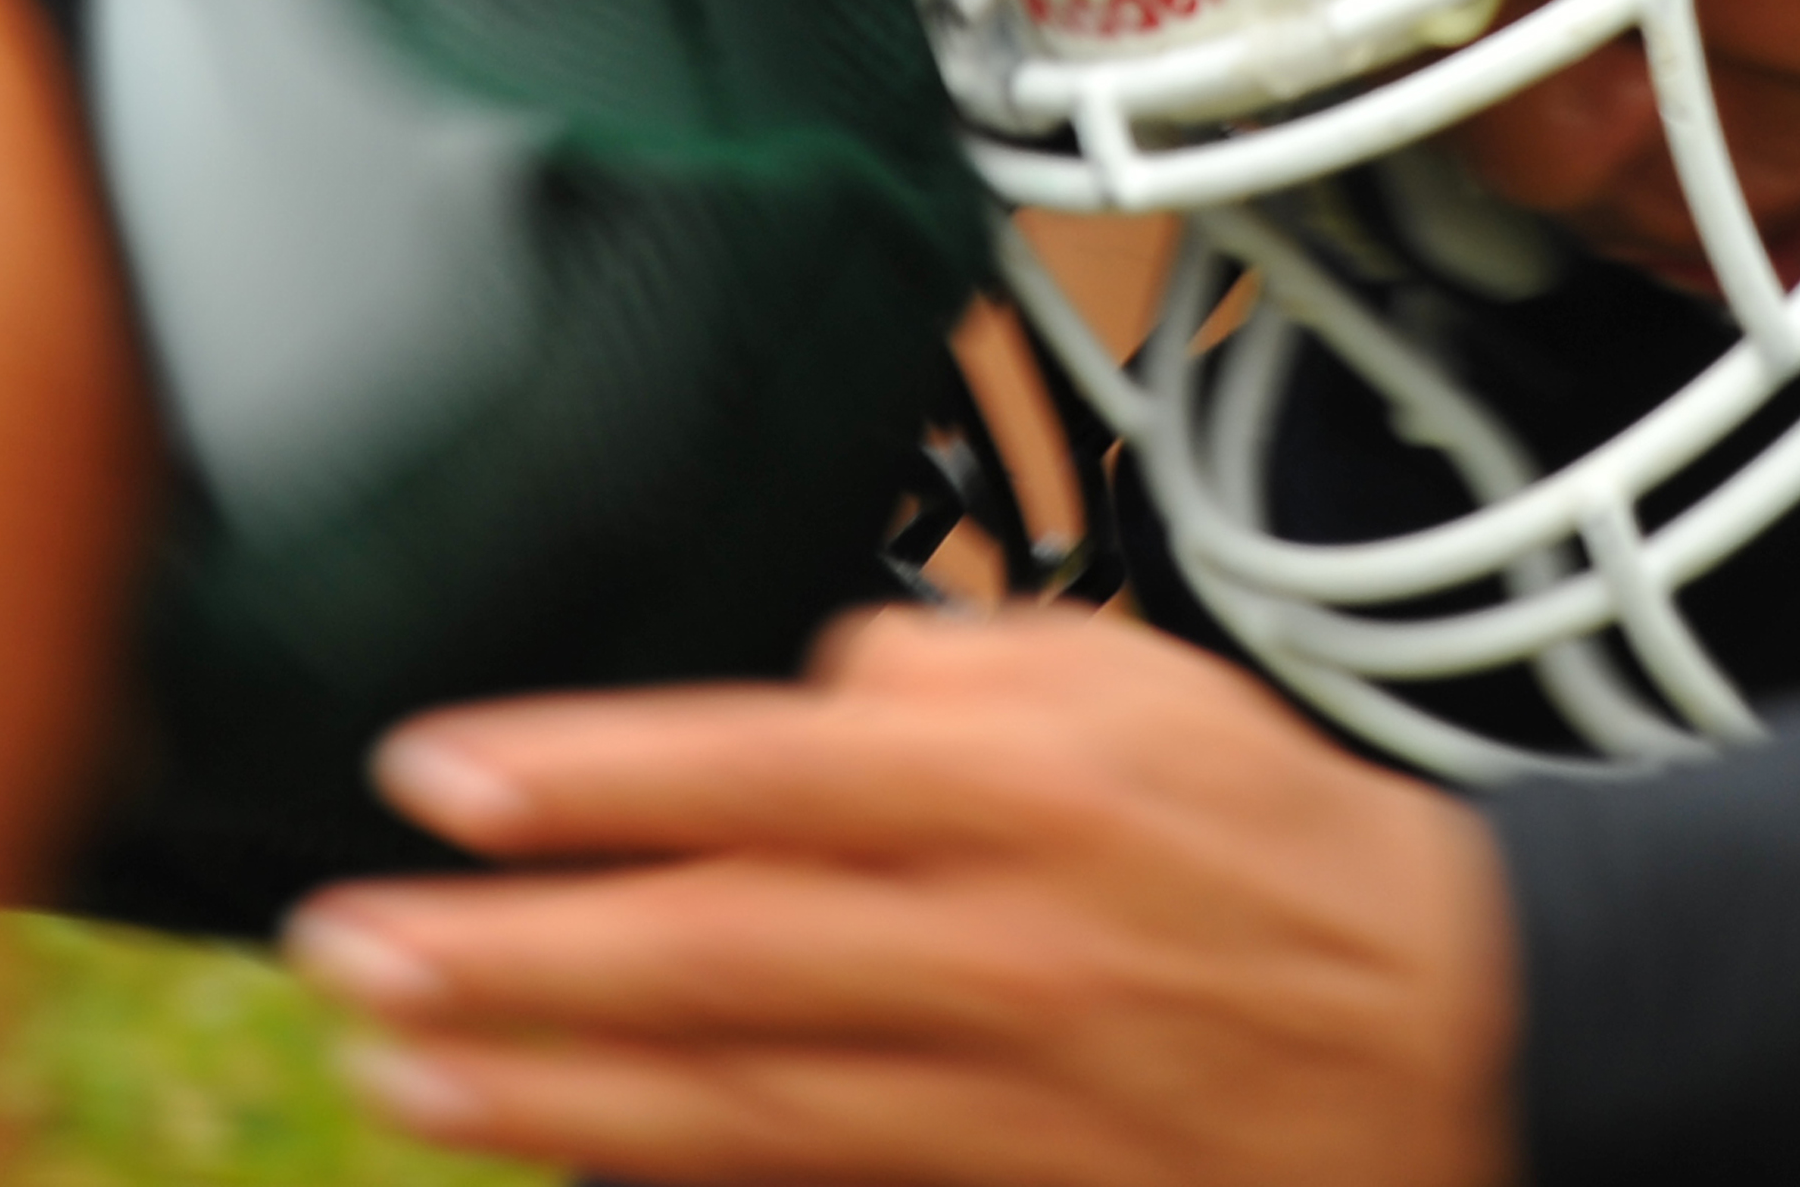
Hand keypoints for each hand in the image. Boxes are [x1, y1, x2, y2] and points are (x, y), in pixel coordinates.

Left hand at [286, 607, 1522, 1186]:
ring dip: (541, 1093)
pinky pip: (808, 1184)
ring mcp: (1000, 1086)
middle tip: (342, 946)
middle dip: (504, 956)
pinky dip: (671, 1179)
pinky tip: (559, 1164)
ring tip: (397, 1072)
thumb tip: (813, 686)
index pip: (754, 767)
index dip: (579, 777)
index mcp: (1020, 783)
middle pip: (704, 950)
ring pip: (728, 1100)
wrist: (1457, 1026)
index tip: (432, 776)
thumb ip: (960, 666)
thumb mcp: (1139, 682)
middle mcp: (996, 937)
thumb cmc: (1278, 841)